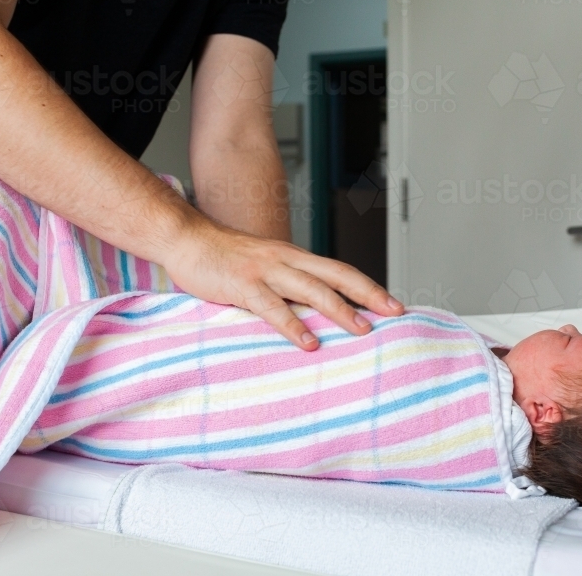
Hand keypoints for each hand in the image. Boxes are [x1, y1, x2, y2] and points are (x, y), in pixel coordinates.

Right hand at [162, 215, 404, 350]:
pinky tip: (309, 343)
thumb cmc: (224, 258)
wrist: (186, 238)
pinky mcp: (243, 285)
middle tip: (395, 314)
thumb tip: (313, 313)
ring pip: (312, 289)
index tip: (394, 304)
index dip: (369, 286)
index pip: (340, 270)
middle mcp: (287, 260)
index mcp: (294, 257)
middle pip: (337, 275)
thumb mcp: (265, 267)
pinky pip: (273, 307)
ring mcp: (266, 271)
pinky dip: (293, 326)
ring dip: (340, 309)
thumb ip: (287, 285)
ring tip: (362, 330)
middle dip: (369, 294)